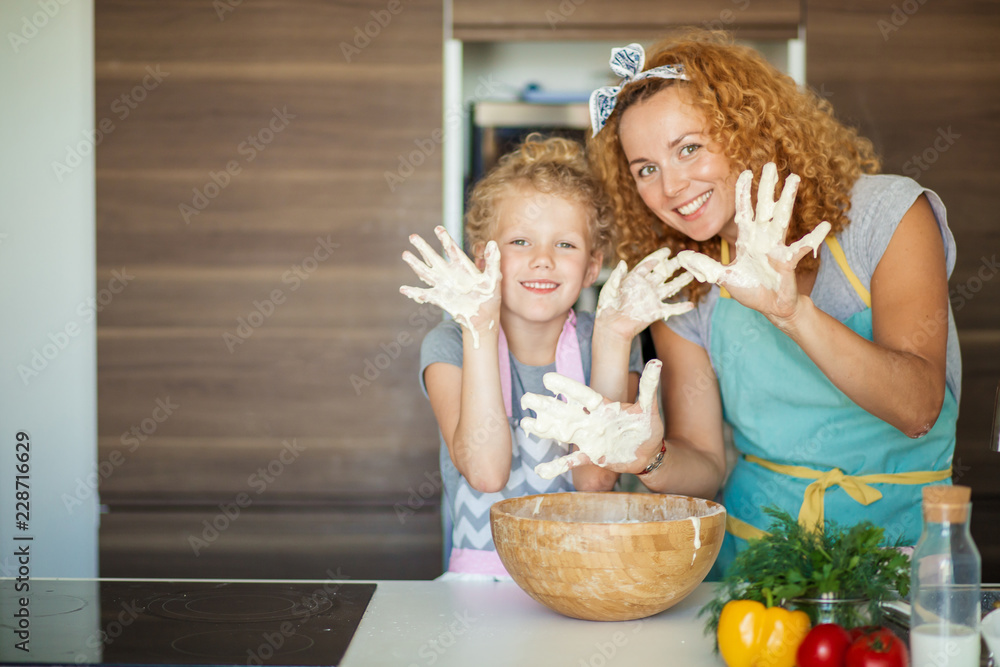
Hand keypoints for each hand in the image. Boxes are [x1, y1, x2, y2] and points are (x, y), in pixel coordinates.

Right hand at [400, 225, 500, 347]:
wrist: (483, 316)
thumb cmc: (489, 296)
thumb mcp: (493, 278)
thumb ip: (493, 261)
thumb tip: (493, 243)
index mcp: (463, 266)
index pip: (452, 249)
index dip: (444, 238)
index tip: (438, 228)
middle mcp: (450, 273)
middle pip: (434, 257)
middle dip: (423, 247)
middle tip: (412, 236)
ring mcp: (443, 285)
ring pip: (426, 272)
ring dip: (415, 264)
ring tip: (405, 254)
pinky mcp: (440, 298)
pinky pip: (425, 294)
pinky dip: (414, 292)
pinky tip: (403, 289)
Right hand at [520, 359, 664, 478]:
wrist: (648, 454)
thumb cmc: (647, 427)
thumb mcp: (649, 407)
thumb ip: (648, 386)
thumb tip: (656, 362)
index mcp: (602, 407)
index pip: (581, 395)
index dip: (566, 388)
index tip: (548, 379)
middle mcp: (590, 420)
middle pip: (564, 411)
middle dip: (545, 405)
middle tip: (525, 399)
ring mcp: (588, 438)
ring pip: (562, 432)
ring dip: (544, 429)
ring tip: (526, 423)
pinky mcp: (591, 456)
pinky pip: (571, 461)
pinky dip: (556, 466)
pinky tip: (540, 470)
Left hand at [596, 248, 694, 339]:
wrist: (611, 326)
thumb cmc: (607, 307)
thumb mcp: (609, 289)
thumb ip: (616, 276)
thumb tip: (622, 263)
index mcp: (635, 279)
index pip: (648, 264)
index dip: (658, 257)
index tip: (667, 252)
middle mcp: (646, 287)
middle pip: (663, 273)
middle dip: (673, 265)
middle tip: (684, 257)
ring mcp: (652, 299)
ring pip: (670, 287)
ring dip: (681, 281)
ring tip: (692, 274)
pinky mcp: (655, 312)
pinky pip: (671, 309)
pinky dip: (681, 308)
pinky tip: (691, 305)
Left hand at [676, 163, 829, 318]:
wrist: (770, 307)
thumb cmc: (750, 290)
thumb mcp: (722, 277)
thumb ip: (704, 265)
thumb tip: (682, 256)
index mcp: (747, 239)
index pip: (744, 211)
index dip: (744, 193)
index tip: (746, 173)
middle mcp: (763, 238)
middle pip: (764, 207)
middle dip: (766, 186)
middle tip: (771, 164)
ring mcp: (776, 247)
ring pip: (782, 218)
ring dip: (787, 198)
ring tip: (794, 178)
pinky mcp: (787, 261)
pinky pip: (800, 247)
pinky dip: (813, 237)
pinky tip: (824, 225)